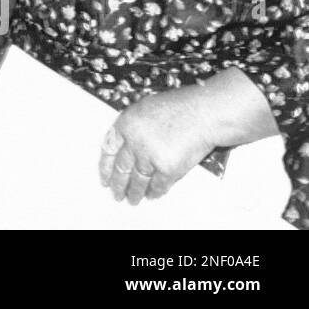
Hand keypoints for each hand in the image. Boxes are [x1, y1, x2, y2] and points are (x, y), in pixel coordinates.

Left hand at [99, 88, 215, 203]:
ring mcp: (150, 156)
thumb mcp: (145, 109)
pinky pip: (159, 185)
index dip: (105, 166)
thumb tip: (125, 146)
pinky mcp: (167, 168)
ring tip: (132, 200)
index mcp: (125, 124)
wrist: (204, 114)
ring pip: (138, 180)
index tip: (104, 178)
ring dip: (135, 192)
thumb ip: (133, 127)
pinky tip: (152, 195)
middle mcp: (134, 141)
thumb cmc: (180, 108)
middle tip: (116, 194)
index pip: (108, 150)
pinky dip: (155, 192)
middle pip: (121, 168)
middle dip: (118, 184)